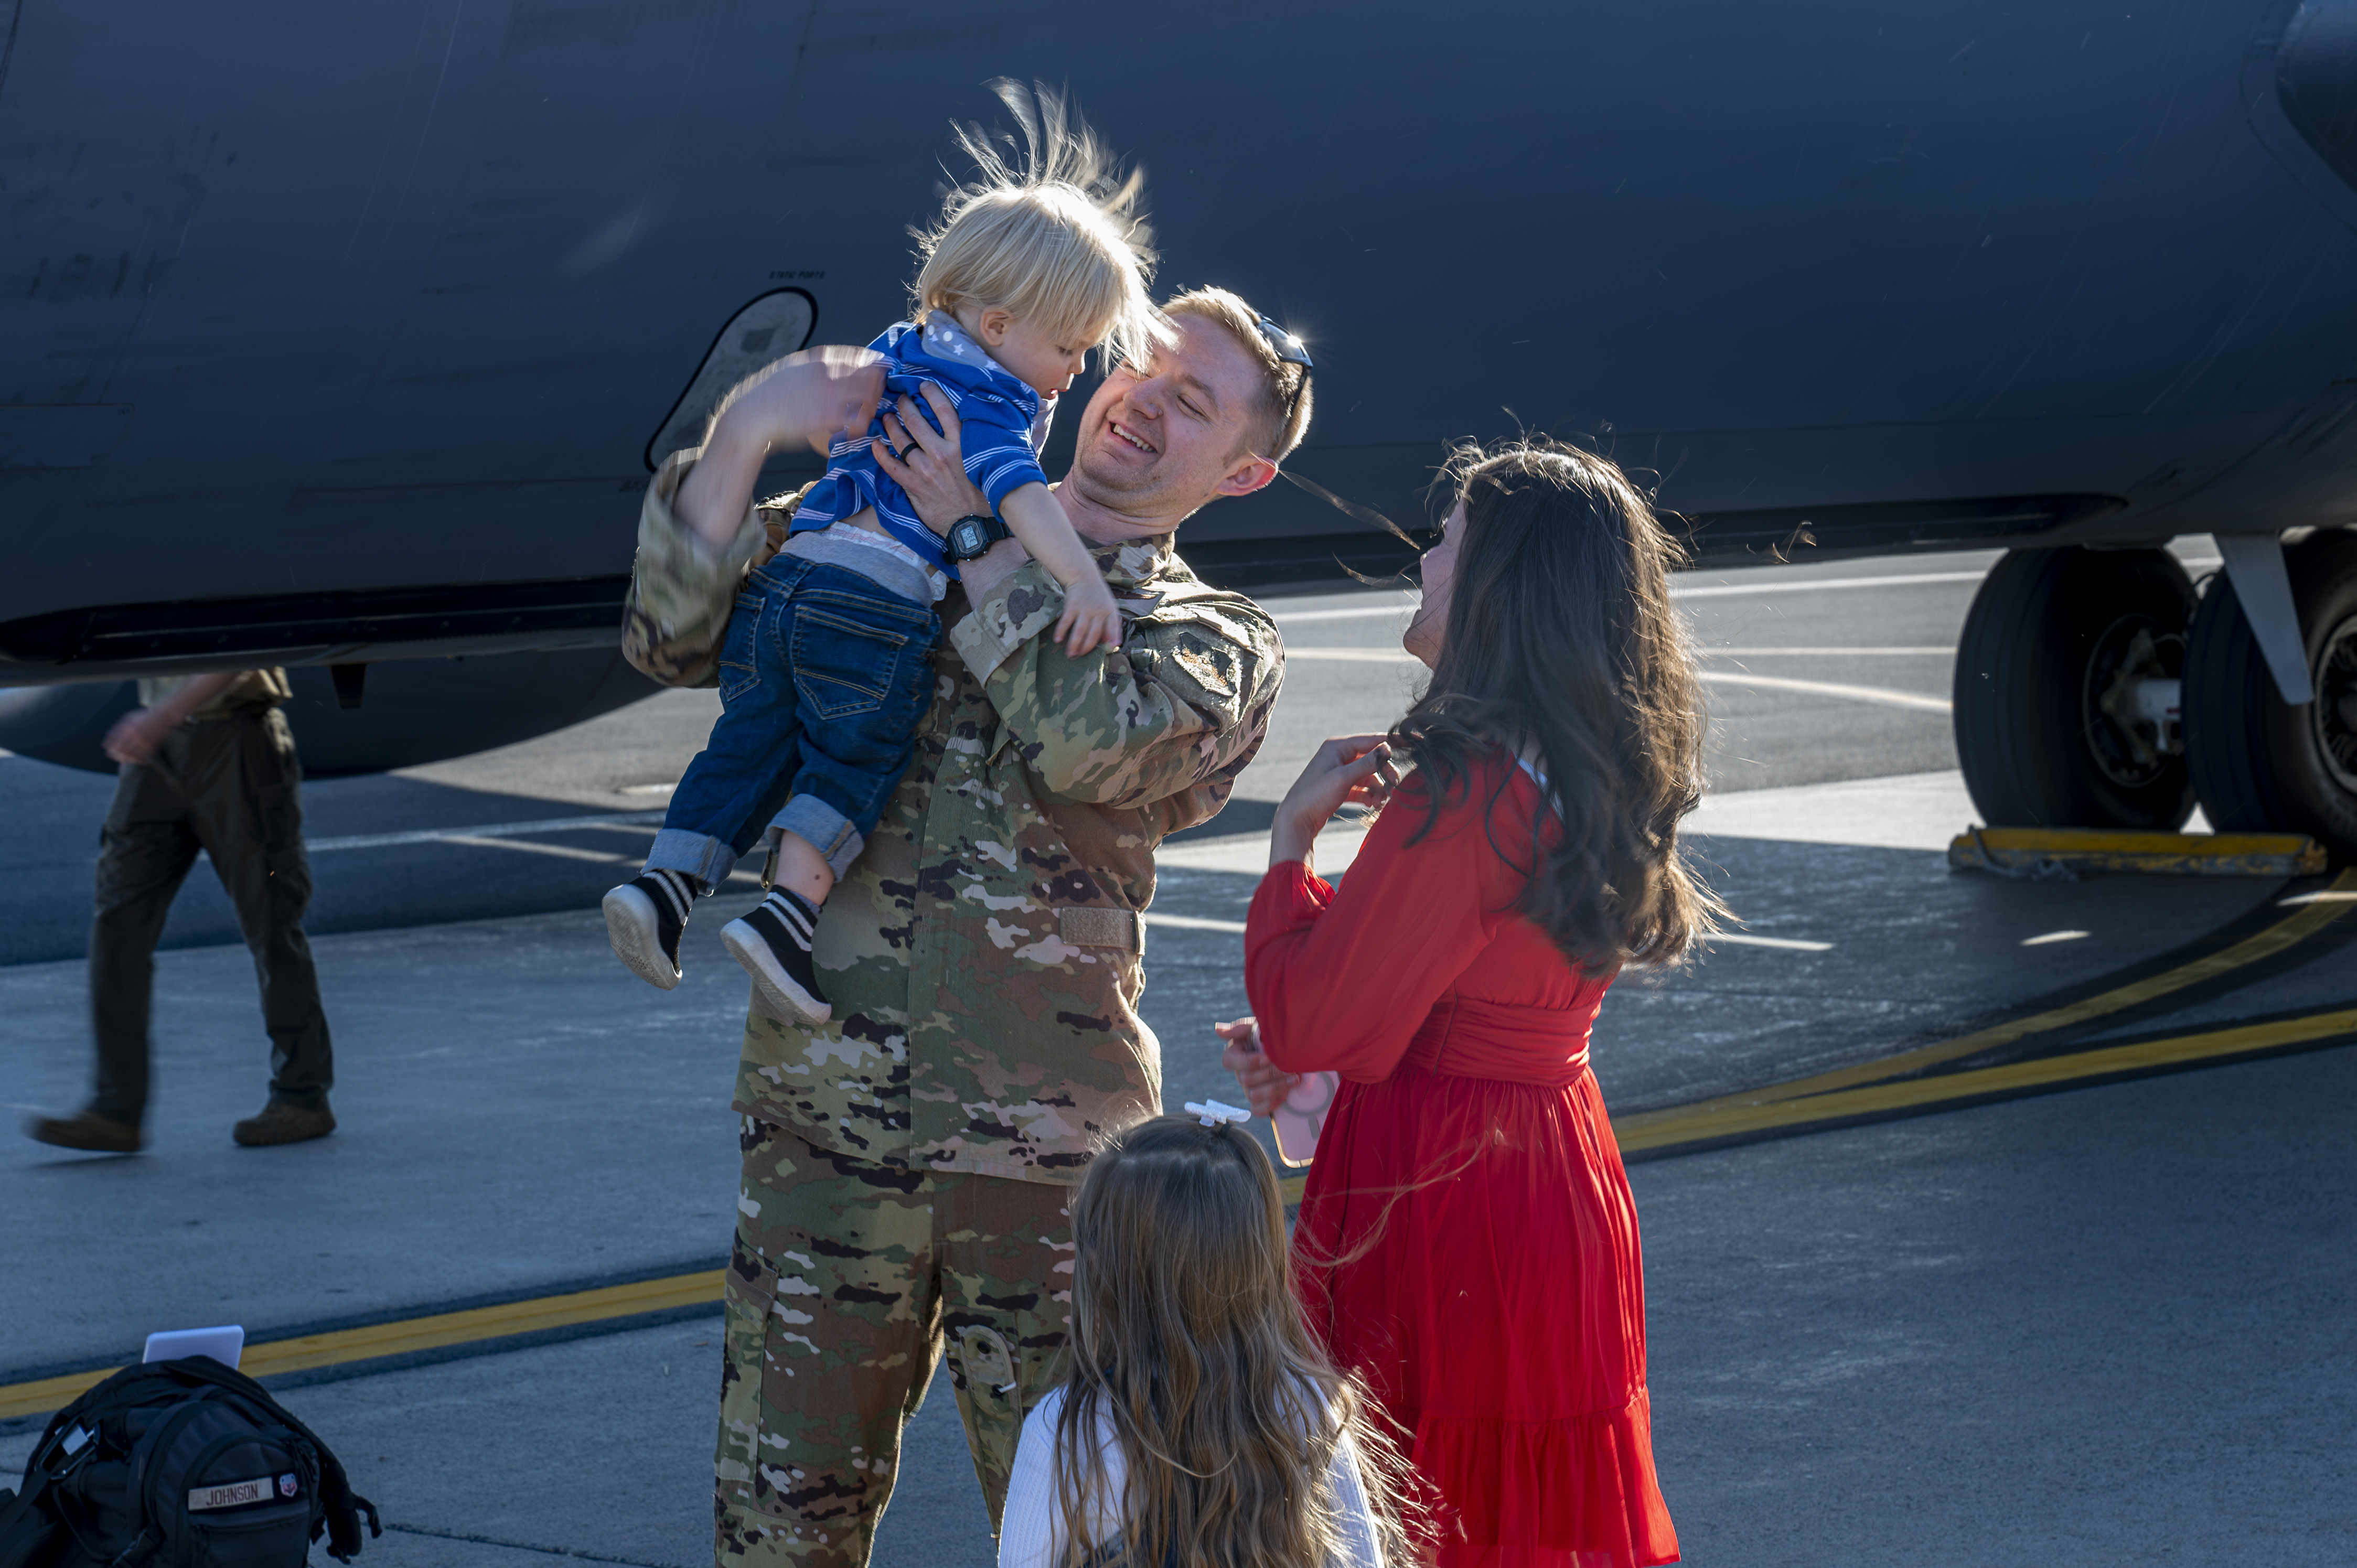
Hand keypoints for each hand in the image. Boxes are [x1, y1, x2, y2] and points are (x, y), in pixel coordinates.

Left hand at [102, 709, 169, 765]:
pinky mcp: (151, 745)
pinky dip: (138, 759)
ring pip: (131, 754)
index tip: (108, 751)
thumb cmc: (145, 716)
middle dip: (116, 755)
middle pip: (121, 749)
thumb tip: (108, 734)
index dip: (109, 748)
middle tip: (115, 757)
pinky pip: (142, 755)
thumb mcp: (130, 717)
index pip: (114, 741)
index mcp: (127, 728)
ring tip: (124, 760)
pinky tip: (136, 760)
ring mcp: (143, 740)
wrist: (163, 716)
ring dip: (127, 758)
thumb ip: (119, 725)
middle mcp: (134, 735)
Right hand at [681, 347, 886, 550]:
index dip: (873, 362)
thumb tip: (829, 363)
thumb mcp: (792, 369)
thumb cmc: (770, 395)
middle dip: (878, 384)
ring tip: (866, 415)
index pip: (855, 355)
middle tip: (881, 393)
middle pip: (866, 374)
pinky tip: (855, 431)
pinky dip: (859, 425)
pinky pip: (853, 419)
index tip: (883, 366)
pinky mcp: (824, 416)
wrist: (750, 415)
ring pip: (865, 396)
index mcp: (816, 360)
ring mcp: (826, 394)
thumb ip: (813, 367)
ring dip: (871, 405)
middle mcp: (825, 373)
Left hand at [870, 382, 988, 533]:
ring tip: (887, 418)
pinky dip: (881, 454)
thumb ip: (977, 443)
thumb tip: (973, 426)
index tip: (923, 386)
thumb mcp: (986, 463)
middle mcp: (941, 454)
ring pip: (900, 440)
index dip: (931, 393)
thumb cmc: (983, 494)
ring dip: (890, 425)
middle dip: (905, 406)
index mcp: (962, 445)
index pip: (944, 410)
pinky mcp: (913, 486)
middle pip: (916, 421)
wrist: (972, 525)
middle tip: (900, 400)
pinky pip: (891, 466)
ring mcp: (924, 470)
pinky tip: (876, 445)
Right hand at [1054, 574, 1122, 656]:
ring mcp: (1085, 608)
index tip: (1112, 647)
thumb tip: (1110, 643)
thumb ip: (1110, 624)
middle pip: (1094, 633)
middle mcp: (1099, 610)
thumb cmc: (1098, 596)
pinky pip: (1066, 621)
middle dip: (1087, 648)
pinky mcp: (1072, 605)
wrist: (1084, 576)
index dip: (1113, 636)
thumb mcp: (1109, 606)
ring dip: (1075, 644)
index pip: (1113, 626)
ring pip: (1080, 630)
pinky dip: (1061, 630)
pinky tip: (1057, 640)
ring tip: (1070, 654)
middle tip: (1080, 657)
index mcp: (1110, 611)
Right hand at [1216, 1016, 1299, 1117]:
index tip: (1269, 1057)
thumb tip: (1218, 1029)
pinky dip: (1270, 1104)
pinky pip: (1258, 1110)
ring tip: (1294, 1078)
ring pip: (1253, 1095)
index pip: (1230, 1061)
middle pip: (1246, 1079)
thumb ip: (1241, 1027)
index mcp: (1235, 1054)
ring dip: (1275, 1087)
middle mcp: (1240, 1073)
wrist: (1293, 1048)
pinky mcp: (1260, 1101)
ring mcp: (1249, 1088)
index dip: (1249, 1062)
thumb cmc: (1272, 1035)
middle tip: (1290, 1068)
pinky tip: (1285, 1095)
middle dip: (1270, 1073)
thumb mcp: (1259, 1025)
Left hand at [1269, 734, 1400, 868]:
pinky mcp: (1340, 787)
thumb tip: (1387, 749)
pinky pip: (1361, 787)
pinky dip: (1368, 795)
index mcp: (1337, 747)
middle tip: (1394, 786)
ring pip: (1368, 776)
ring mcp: (1339, 772)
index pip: (1370, 740)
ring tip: (1379, 803)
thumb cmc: (1315, 796)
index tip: (1407, 751)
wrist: (1296, 820)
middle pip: (1371, 759)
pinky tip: (1371, 805)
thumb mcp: (1343, 778)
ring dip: (1377, 788)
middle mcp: (1338, 756)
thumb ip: (1366, 763)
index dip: (1388, 746)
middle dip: (1384, 773)